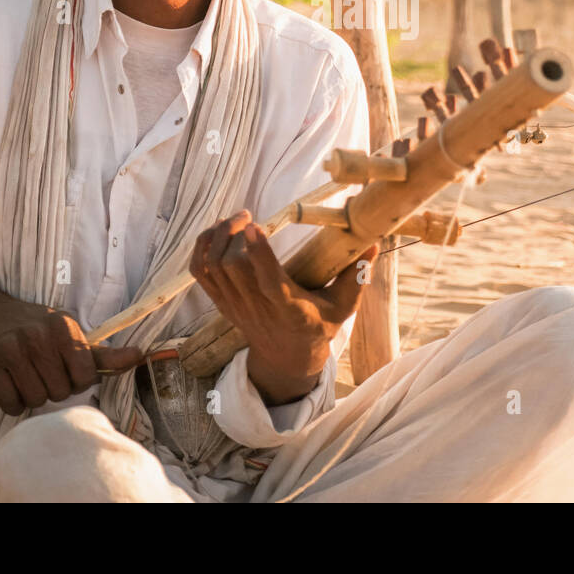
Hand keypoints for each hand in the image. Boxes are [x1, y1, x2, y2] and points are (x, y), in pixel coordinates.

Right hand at [0, 282, 142, 416]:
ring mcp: (11, 348)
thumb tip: (140, 355)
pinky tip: (11, 385)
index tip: (67, 371)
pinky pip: (10, 403)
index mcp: (64, 327)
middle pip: (60, 393)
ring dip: (33, 397)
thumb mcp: (69, 333)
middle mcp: (39, 335)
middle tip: (43, 373)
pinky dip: (12, 403)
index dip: (78, 382)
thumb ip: (102, 354)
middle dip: (54, 389)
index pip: (86, 378)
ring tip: (27, 377)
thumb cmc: (36, 327)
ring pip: (36, 400)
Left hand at [189, 211, 377, 404]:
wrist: (288, 358)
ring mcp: (236, 307)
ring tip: (234, 219)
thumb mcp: (344, 307)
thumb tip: (372, 243)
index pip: (268, 282)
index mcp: (290, 310)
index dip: (258, 254)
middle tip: (247, 215)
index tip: (254, 225)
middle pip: (232, 268)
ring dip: (217, 237)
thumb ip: (357, 276)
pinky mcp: (222, 303)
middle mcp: (258, 308)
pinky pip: (200, 273)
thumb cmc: (320, 325)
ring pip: (213, 268)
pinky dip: (201, 248)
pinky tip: (216, 232)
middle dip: (233, 235)